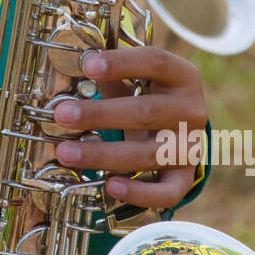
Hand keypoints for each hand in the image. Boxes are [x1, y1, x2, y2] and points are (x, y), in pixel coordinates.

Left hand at [51, 46, 206, 209]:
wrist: (179, 133)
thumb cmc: (148, 99)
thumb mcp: (136, 80)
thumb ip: (109, 74)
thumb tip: (72, 67)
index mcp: (182, 76)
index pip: (156, 62)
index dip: (122, 63)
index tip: (88, 66)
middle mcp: (191, 111)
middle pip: (146, 111)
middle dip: (100, 114)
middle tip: (62, 115)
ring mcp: (191, 146)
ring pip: (149, 153)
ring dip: (104, 155)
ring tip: (66, 152)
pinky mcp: (185, 177)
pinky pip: (167, 191)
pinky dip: (139, 192)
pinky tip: (109, 186)